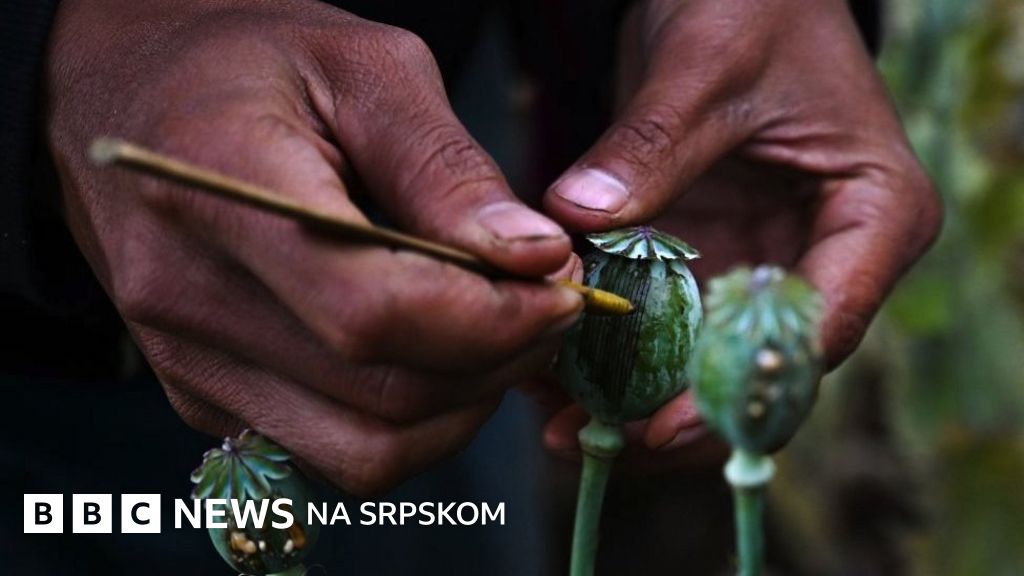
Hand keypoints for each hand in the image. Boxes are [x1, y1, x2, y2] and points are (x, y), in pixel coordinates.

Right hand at [48, 0, 581, 494]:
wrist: (128, 96)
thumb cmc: (251, 64)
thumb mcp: (365, 70)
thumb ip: (447, 170)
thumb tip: (536, 259)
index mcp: (217, 189)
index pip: (372, 312)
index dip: (492, 319)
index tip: (562, 287)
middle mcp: (186, 298)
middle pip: (383, 397)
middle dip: (499, 362)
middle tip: (550, 303)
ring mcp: (188, 362)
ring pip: (367, 452)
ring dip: (464, 406)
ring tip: (500, 332)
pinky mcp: (204, 395)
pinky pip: (335, 453)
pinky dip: (412, 422)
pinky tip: (436, 354)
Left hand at [542, 0, 941, 463]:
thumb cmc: (753, 5)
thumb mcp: (706, 62)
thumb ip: (653, 143)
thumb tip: (579, 219)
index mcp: (873, 215)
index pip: (821, 326)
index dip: (741, 388)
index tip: (662, 425)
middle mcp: (826, 257)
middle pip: (760, 368)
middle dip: (675, 415)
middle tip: (585, 440)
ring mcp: (764, 264)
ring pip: (707, 362)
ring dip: (634, 397)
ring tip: (556, 421)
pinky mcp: (710, 259)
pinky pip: (666, 323)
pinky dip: (615, 350)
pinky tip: (553, 371)